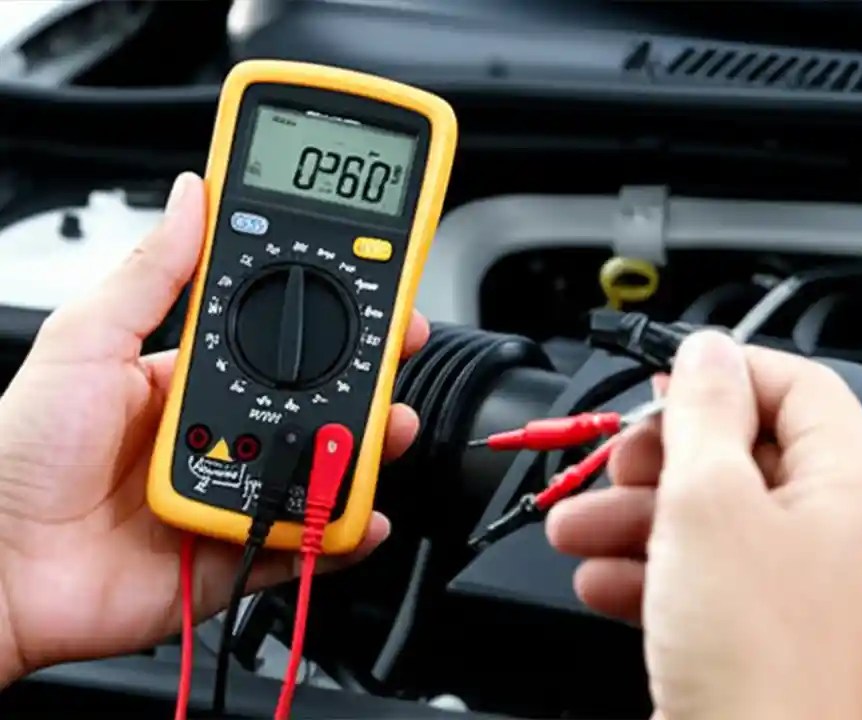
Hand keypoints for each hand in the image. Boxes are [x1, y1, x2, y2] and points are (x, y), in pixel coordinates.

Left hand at [0, 173, 428, 684]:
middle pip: (315, 402)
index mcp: (188, 378)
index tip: (373, 290)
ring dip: (363, 449)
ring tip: (384, 431)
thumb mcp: (85, 341)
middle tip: (398, 353)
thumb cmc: (18, 454)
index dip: (330, 314)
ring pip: (319, 467)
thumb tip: (193, 194)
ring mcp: (232, 491)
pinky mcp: (235, 552)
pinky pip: (303, 542)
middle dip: (367, 378)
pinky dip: (339, 533)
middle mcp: (220, 432)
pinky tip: (359, 515)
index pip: (278, 337)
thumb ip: (151, 274)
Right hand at [548, 331, 861, 719]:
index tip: (661, 385)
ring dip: (637, 517)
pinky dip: (651, 571)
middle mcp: (844, 530)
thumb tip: (707, 350)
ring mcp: (805, 583)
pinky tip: (601, 581)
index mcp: (859, 483)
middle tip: (615, 465)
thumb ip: (703, 411)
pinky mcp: (766, 629)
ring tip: (578, 530)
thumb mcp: (709, 504)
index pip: (796, 385)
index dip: (723, 374)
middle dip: (661, 458)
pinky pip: (707, 573)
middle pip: (746, 450)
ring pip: (714, 515)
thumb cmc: (756, 662)